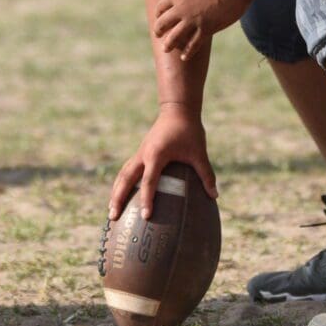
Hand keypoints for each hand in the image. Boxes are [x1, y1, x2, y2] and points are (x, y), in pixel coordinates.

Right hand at [109, 104, 216, 219]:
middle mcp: (143, 154)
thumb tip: (215, 196)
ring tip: (111, 211)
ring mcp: (139, 153)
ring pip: (122, 175)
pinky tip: (121, 195)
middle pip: (125, 179)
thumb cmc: (189, 131)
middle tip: (113, 216)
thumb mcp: (199, 152)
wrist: (177, 110)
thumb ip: (206, 174)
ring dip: (116, 192)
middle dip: (118, 198)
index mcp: (156, 155)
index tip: (145, 216)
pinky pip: (127, 170)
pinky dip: (121, 183)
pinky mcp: (140, 152)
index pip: (149, 181)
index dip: (147, 199)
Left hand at [151, 0, 249, 58]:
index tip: (159, 17)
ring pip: (175, 36)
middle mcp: (181, 8)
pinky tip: (184, 57)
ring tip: (166, 49)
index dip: (159, 13)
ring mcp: (193, 20)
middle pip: (164, 23)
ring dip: (169, 44)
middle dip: (159, 30)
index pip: (162, 6)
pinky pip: (193, 44)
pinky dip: (188, 52)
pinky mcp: (206, 29)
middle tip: (158, 34)